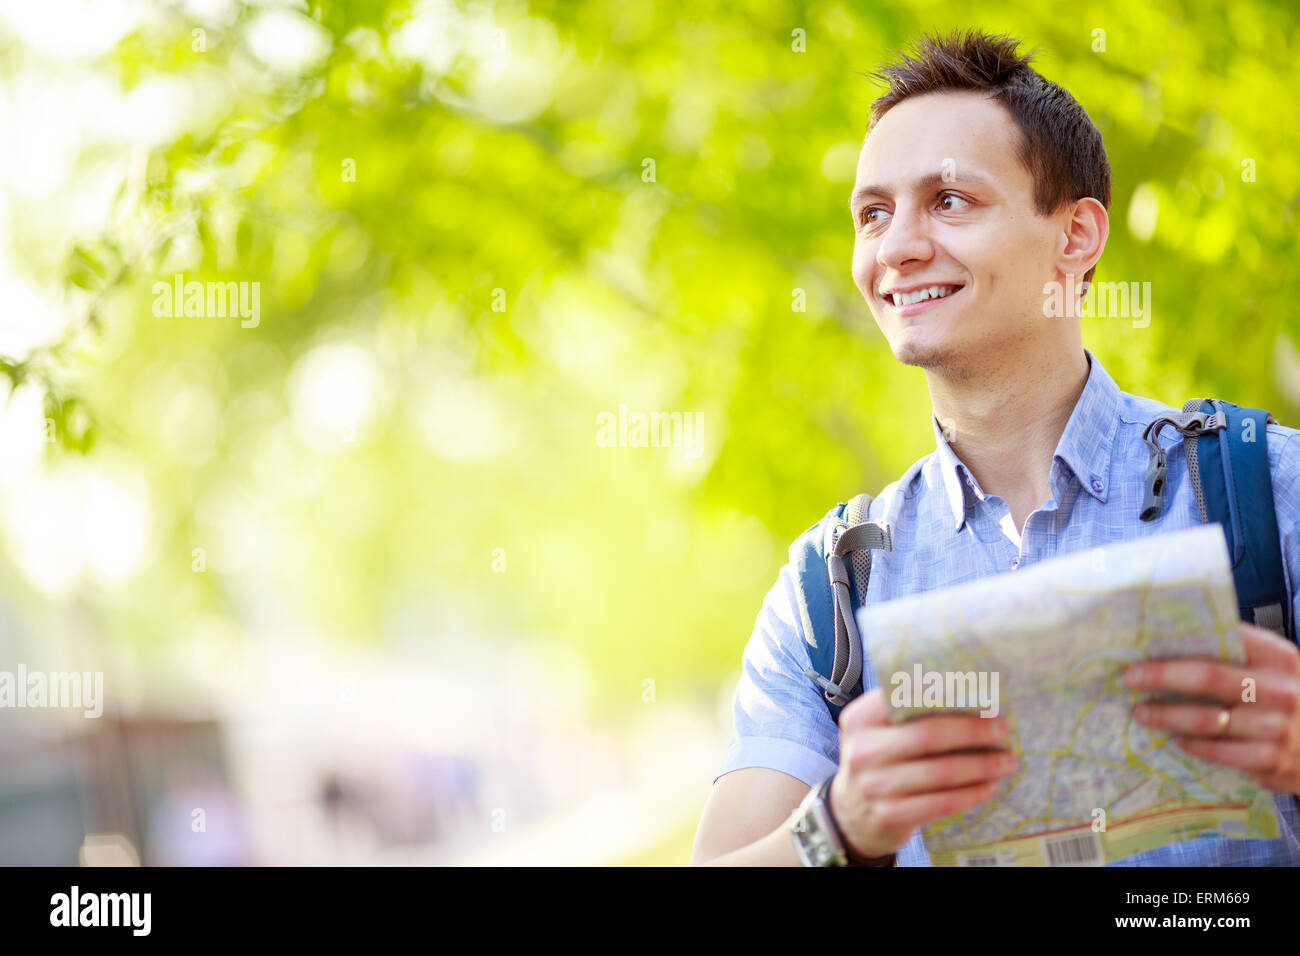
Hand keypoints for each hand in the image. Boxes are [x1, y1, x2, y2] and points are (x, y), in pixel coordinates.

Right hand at [829, 688, 1016, 857]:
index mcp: (861, 719)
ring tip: (1006, 761)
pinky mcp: (889, 815)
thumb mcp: (880, 731)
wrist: (853, 813)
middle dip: (973, 731)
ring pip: (941, 772)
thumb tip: (971, 697)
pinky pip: (942, 803)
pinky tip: (988, 785)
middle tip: (1003, 730)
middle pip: (929, 734)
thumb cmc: (880, 761)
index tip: (983, 697)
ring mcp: (874, 786)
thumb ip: (908, 713)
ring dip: (981, 765)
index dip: (948, 695)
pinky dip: (971, 793)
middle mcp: (862, 750)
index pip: (906, 698)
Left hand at [1124, 622, 1299, 794]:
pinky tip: (1174, 739)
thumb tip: (1173, 638)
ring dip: (1166, 715)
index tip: (1145, 640)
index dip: (1183, 637)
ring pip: (1205, 719)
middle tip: (1129, 677)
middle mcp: (1279, 688)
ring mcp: (1276, 726)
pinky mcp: (1271, 759)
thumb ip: (1238, 654)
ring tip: (1140, 712)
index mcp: (1277, 656)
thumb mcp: (1274, 670)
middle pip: (1207, 677)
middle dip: (1161, 676)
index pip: (1225, 637)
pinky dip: (1191, 744)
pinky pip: (1218, 751)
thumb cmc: (1287, 699)